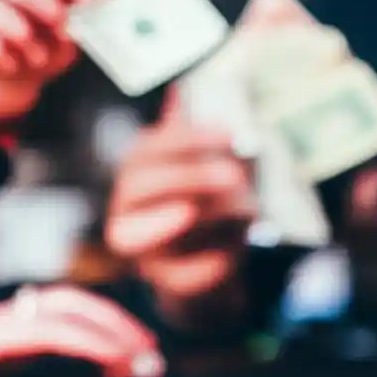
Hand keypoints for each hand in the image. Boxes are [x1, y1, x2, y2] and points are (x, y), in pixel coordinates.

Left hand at [0, 286, 162, 376]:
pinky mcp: (16, 334)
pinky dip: (96, 332)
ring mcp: (9, 322)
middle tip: (147, 349)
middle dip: (112, 320)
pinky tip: (115, 357)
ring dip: (110, 321)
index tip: (120, 357)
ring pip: (70, 305)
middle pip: (67, 302)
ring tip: (144, 350)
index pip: (47, 326)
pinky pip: (64, 323)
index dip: (87, 339)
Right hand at [106, 94, 254, 307]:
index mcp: (136, 176)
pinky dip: (216, 261)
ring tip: (249, 208)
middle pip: (141, 186)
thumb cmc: (206, 206)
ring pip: (159, 231)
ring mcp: (142, 251)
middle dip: (190, 176)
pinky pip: (185, 276)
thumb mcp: (203, 168)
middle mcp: (128, 212)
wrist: (207, 269)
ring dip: (210, 215)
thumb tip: (180, 91)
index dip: (187, 139)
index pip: (146, 149)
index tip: (230, 134)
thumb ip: (191, 137)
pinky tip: (240, 246)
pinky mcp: (166, 284)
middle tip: (234, 176)